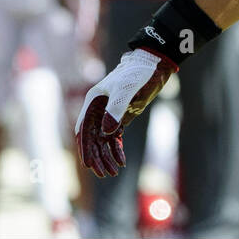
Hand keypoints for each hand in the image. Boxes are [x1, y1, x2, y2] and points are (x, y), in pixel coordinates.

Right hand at [75, 49, 175, 176]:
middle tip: (104, 173)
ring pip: (103, 141)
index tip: (88, 164)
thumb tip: (105, 133)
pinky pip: (115, 138)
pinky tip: (121, 162)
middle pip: (93, 139)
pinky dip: (116, 150)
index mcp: (93, 102)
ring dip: (106, 156)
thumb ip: (116, 109)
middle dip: (97, 157)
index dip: (84, 147)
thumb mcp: (127, 90)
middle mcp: (98, 110)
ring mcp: (109, 115)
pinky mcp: (120, 118)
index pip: (84, 130)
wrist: (153, 65)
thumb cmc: (137, 73)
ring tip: (113, 172)